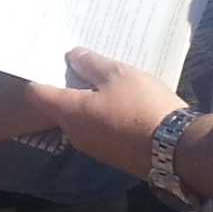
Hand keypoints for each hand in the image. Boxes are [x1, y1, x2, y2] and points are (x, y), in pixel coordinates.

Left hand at [30, 48, 182, 178]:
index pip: (36, 94)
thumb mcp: (118, 75)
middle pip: (57, 107)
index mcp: (69, 112)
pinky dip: (101, 115)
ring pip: (79, 119)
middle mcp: (74, 133)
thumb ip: (91, 64)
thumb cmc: (142, 106)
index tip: (47, 60)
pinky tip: (120, 102)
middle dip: (65, 86)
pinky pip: (97, 129)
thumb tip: (72, 56)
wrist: (176, 149)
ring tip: (103, 80)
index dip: (38, 75)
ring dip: (86, 101)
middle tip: (78, 64)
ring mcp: (92, 148)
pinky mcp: (111, 155)